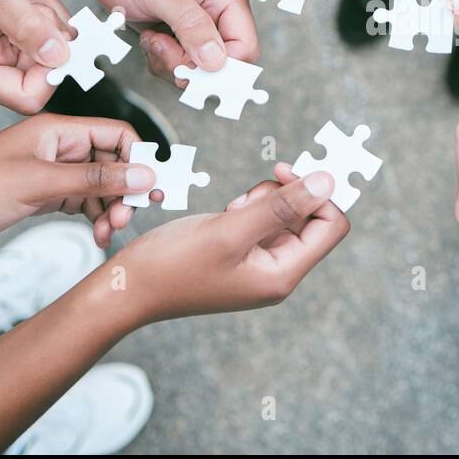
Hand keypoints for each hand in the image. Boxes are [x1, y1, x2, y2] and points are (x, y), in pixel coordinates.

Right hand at [0, 0, 73, 113]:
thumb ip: (25, 24)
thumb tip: (57, 56)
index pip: (28, 98)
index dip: (50, 70)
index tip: (50, 34)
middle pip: (47, 74)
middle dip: (49, 36)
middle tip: (29, 6)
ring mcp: (8, 61)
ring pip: (57, 54)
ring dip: (51, 21)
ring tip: (24, 0)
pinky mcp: (22, 48)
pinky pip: (58, 40)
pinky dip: (52, 16)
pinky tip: (28, 1)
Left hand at [0, 114, 154, 258]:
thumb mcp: (37, 184)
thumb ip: (94, 178)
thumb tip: (144, 174)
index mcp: (55, 131)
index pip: (116, 135)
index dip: (138, 159)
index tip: (152, 189)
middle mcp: (55, 149)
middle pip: (112, 162)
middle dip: (125, 191)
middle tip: (127, 219)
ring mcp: (48, 173)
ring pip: (98, 186)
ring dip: (111, 209)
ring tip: (109, 233)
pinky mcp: (39, 197)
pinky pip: (81, 203)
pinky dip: (93, 218)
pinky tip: (97, 235)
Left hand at [88, 0, 257, 82]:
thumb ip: (191, 24)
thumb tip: (215, 60)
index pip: (244, 46)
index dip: (219, 65)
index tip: (186, 65)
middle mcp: (221, 14)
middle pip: (221, 64)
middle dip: (188, 65)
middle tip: (160, 45)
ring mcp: (203, 29)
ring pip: (200, 70)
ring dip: (170, 64)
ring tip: (152, 38)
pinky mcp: (184, 39)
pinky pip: (182, 67)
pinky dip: (162, 62)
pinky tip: (150, 39)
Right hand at [111, 165, 348, 322]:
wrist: (127, 288)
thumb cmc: (172, 265)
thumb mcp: (230, 229)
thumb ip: (281, 206)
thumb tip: (327, 183)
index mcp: (282, 275)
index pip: (331, 225)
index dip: (317, 193)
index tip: (284, 171)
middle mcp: (277, 273)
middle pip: (309, 218)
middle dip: (282, 196)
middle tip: (244, 200)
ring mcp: (259, 265)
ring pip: (283, 215)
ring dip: (261, 200)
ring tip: (230, 210)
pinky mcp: (241, 255)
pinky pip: (261, 221)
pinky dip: (246, 208)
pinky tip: (223, 215)